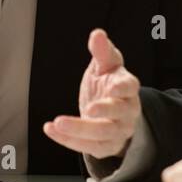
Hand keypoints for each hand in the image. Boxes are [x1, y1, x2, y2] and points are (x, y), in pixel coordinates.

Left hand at [44, 28, 140, 160]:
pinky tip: (50, 130)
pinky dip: (68, 140)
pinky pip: (89, 148)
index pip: (130, 87)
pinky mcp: (106, 146)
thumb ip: (102, 51)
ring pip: (102, 135)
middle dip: (104, 111)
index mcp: (128, 89)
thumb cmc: (108, 83)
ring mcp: (118, 131)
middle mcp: (127, 112)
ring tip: (58, 123)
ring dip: (79, 130)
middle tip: (89, 108)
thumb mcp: (105, 65)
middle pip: (119, 114)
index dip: (123, 87)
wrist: (110, 111)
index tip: (113, 86)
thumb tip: (98, 34)